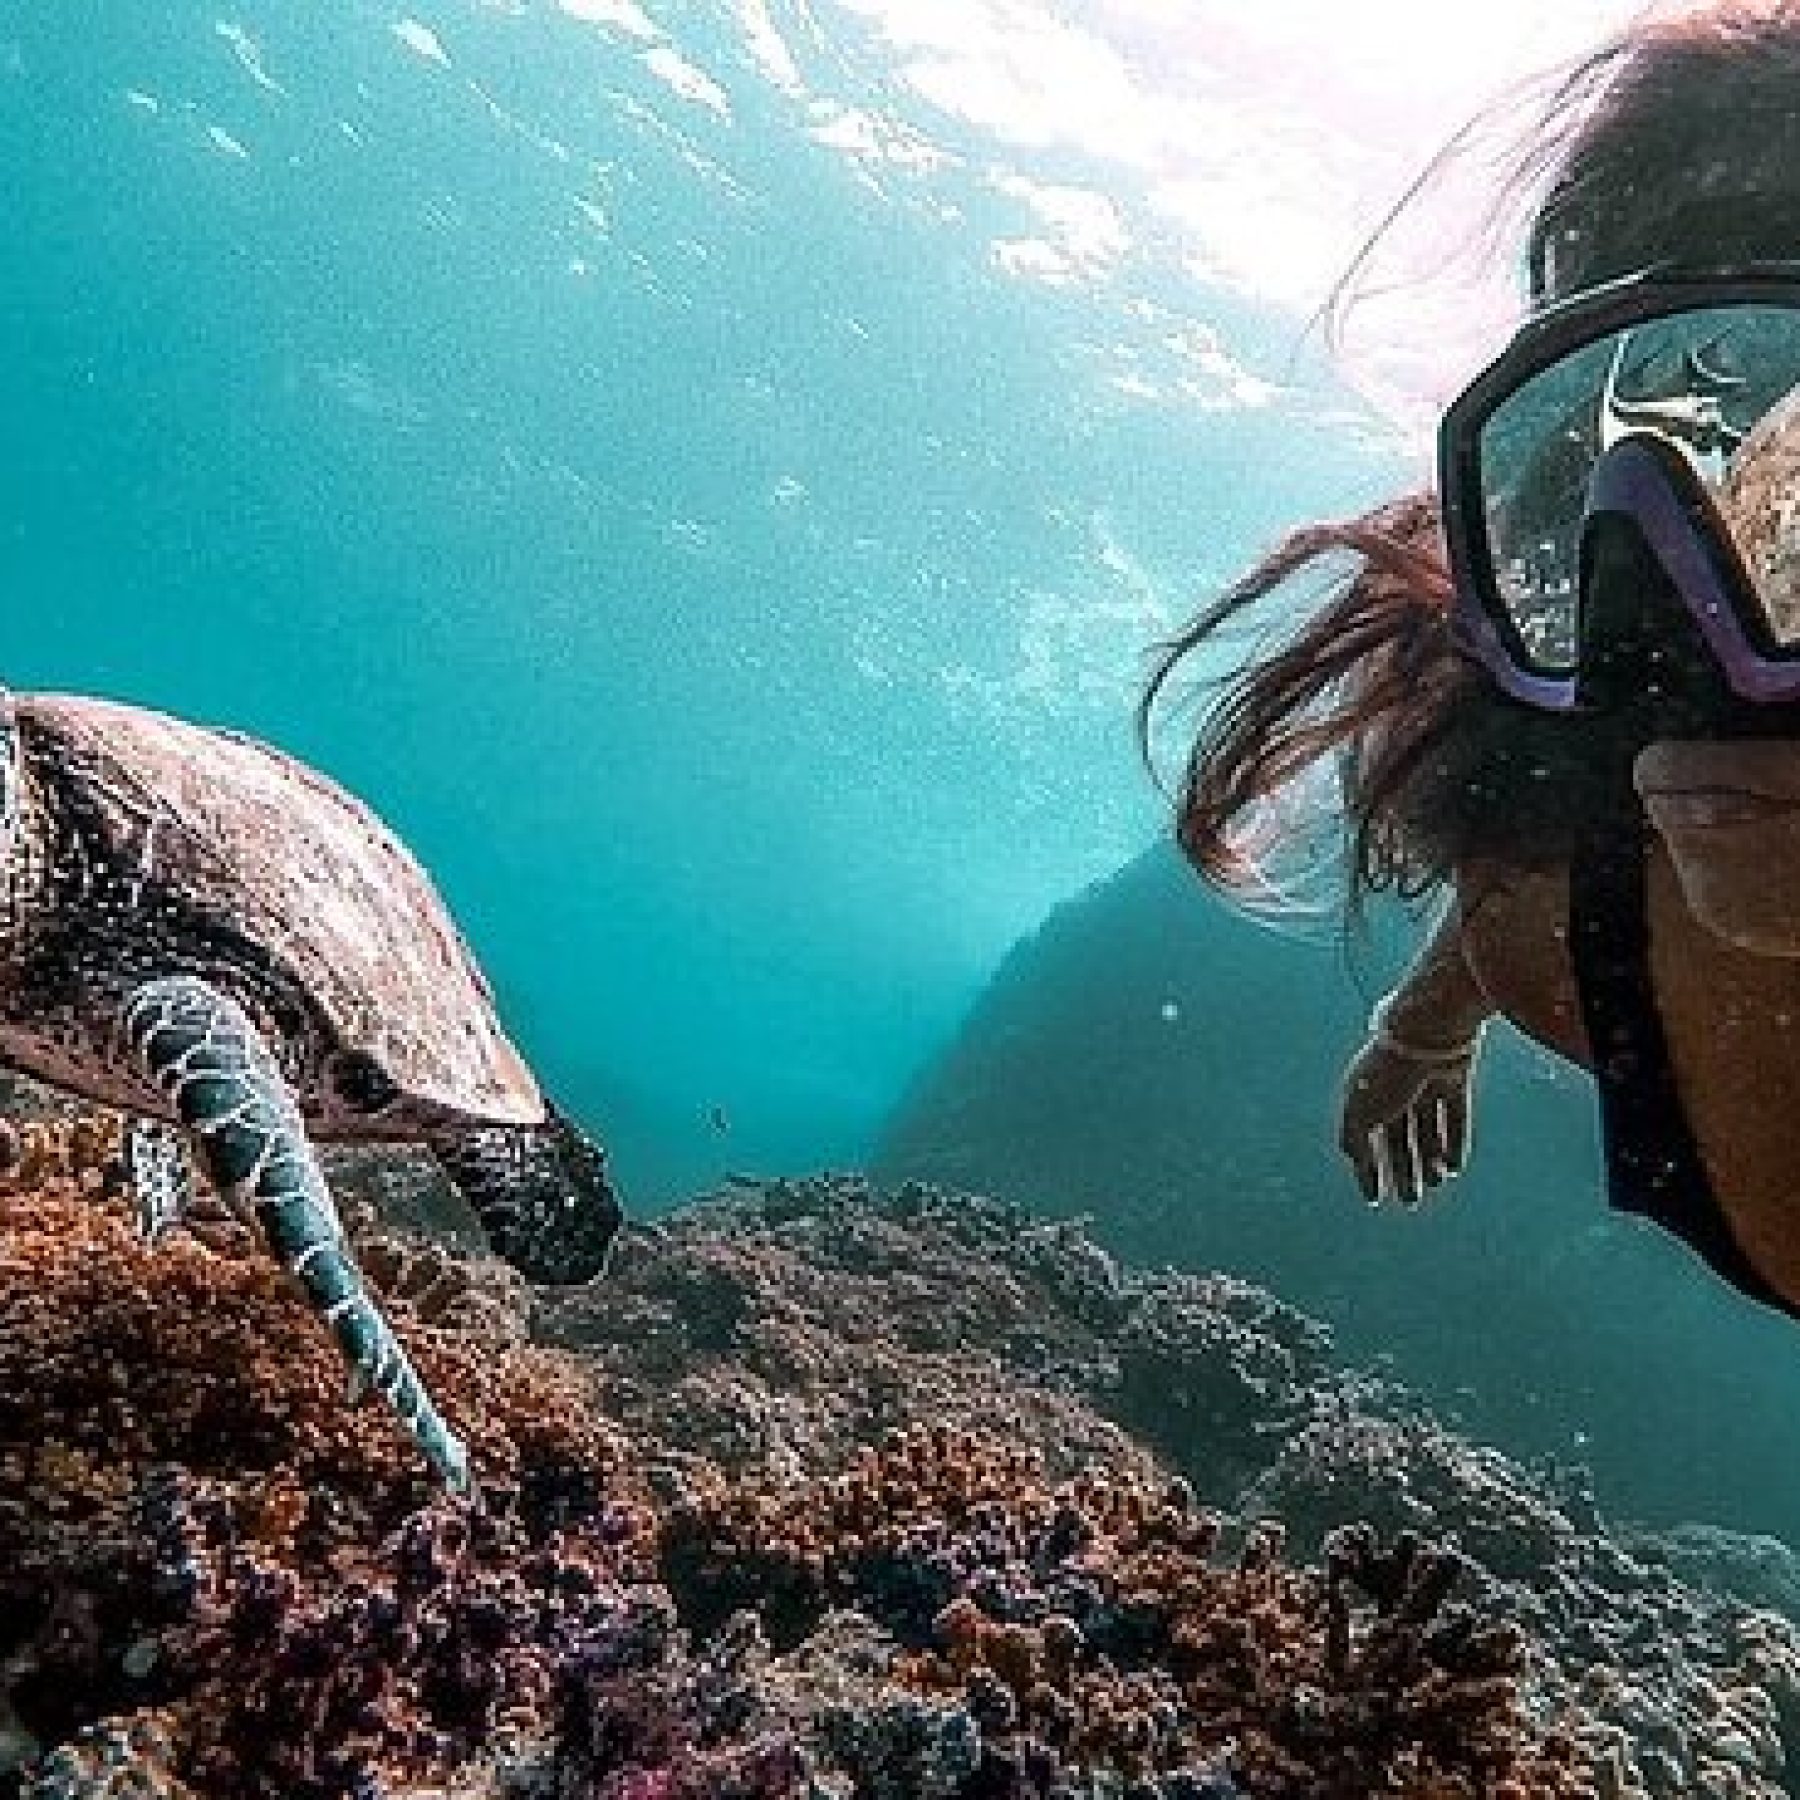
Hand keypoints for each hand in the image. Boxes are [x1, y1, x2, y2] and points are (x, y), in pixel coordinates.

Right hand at [1337, 1032, 1477, 1207]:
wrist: (1429, 1030)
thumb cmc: (1388, 1072)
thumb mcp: (1361, 1112)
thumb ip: (1355, 1140)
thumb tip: (1355, 1161)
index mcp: (1364, 1093)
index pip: (1365, 1139)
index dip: (1368, 1170)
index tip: (1375, 1198)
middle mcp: (1393, 1088)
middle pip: (1398, 1136)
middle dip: (1403, 1169)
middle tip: (1411, 1201)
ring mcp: (1424, 1081)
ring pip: (1427, 1128)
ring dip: (1429, 1159)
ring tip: (1436, 1184)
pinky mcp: (1455, 1076)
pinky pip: (1455, 1115)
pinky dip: (1454, 1142)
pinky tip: (1454, 1167)